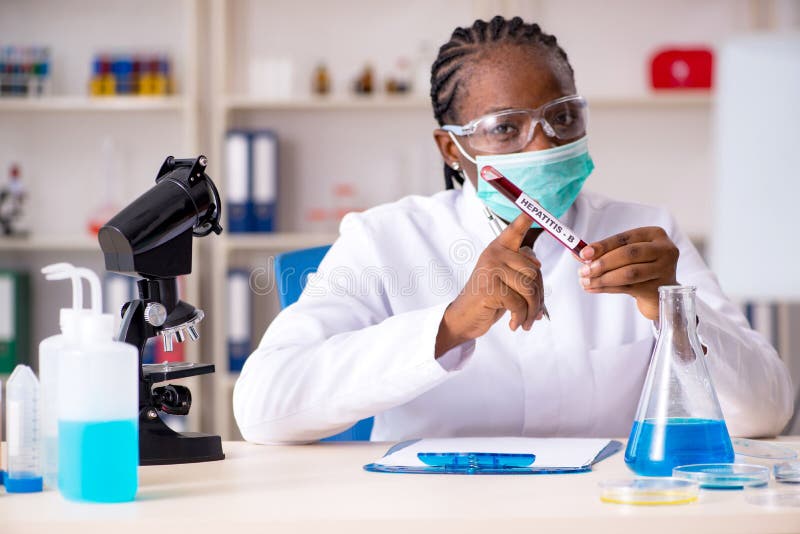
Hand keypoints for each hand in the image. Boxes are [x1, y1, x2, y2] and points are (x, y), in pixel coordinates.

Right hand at [435, 214, 544, 356]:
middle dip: (539, 296)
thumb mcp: (506, 279)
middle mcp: (494, 254)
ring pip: (529, 289)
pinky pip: (519, 303)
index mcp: (499, 249)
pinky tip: (516, 325)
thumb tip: (537, 262)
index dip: (527, 217)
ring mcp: (491, 269)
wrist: (464, 317)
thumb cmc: (488, 297)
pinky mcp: (490, 288)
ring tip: (528, 321)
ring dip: (532, 310)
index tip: (538, 203)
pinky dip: (521, 318)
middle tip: (536, 312)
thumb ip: (521, 268)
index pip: (515, 229)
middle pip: (534, 272)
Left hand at [578, 227, 678, 320]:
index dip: (603, 245)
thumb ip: (605, 251)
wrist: (658, 293)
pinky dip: (607, 288)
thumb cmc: (640, 267)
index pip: (625, 238)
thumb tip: (578, 252)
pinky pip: (628, 288)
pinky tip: (593, 288)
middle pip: (629, 254)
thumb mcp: (626, 254)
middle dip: (602, 262)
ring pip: (629, 273)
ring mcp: (664, 271)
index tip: (583, 253)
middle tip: (583, 271)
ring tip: (585, 281)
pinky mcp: (658, 289)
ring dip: (603, 278)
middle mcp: (664, 250)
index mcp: (655, 234)